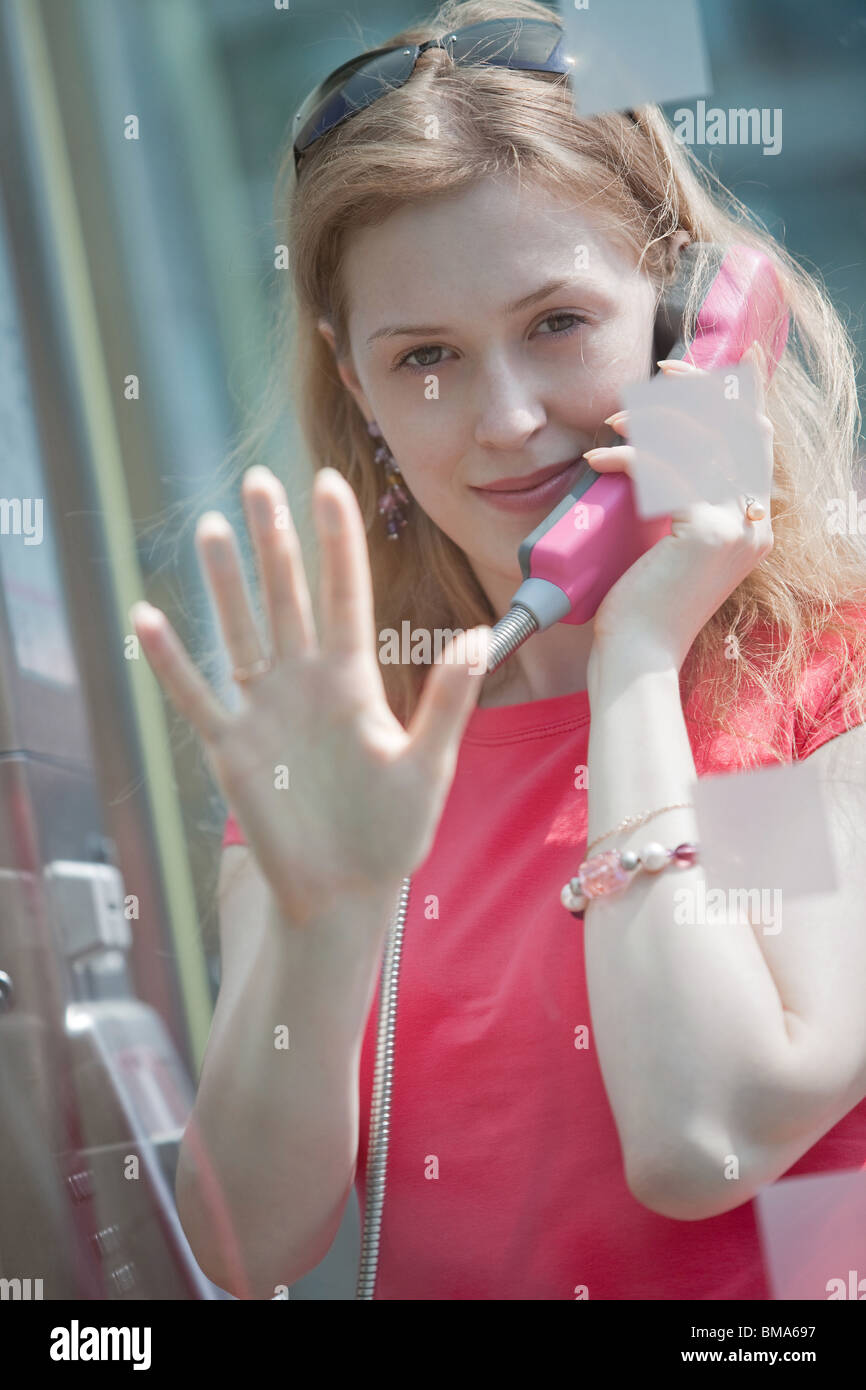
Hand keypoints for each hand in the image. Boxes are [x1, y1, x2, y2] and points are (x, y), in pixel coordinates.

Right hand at [130, 465, 490, 924]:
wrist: (345, 890)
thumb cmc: (392, 833)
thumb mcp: (428, 766)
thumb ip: (448, 701)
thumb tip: (479, 636)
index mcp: (354, 680)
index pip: (343, 593)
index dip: (335, 540)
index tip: (328, 484)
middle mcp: (305, 682)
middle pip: (286, 596)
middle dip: (274, 540)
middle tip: (258, 482)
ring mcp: (264, 710)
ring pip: (239, 630)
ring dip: (225, 583)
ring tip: (212, 526)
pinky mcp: (232, 748)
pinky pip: (195, 695)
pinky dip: (171, 661)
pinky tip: (148, 616)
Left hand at [583, 344, 774, 668]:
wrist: (637, 654)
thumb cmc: (641, 606)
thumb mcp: (670, 546)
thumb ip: (680, 503)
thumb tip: (654, 453)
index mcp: (752, 524)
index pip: (755, 442)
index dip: (736, 397)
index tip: (708, 367)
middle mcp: (755, 523)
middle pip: (739, 427)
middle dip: (701, 389)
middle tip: (661, 371)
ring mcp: (736, 526)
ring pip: (702, 441)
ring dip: (655, 418)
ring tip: (613, 420)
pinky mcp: (706, 531)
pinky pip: (667, 471)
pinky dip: (630, 456)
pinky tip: (599, 459)